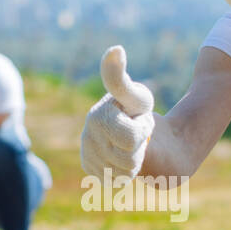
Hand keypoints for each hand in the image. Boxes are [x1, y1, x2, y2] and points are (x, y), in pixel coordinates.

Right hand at [80, 45, 155, 177]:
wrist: (144, 135)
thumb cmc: (139, 112)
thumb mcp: (137, 97)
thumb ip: (122, 79)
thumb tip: (115, 49)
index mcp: (96, 117)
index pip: (130, 138)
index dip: (142, 130)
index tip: (139, 119)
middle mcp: (87, 137)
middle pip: (128, 158)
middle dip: (140, 147)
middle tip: (137, 134)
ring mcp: (88, 156)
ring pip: (124, 173)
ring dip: (135, 161)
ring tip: (132, 146)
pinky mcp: (92, 171)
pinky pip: (117, 181)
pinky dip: (127, 173)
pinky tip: (125, 159)